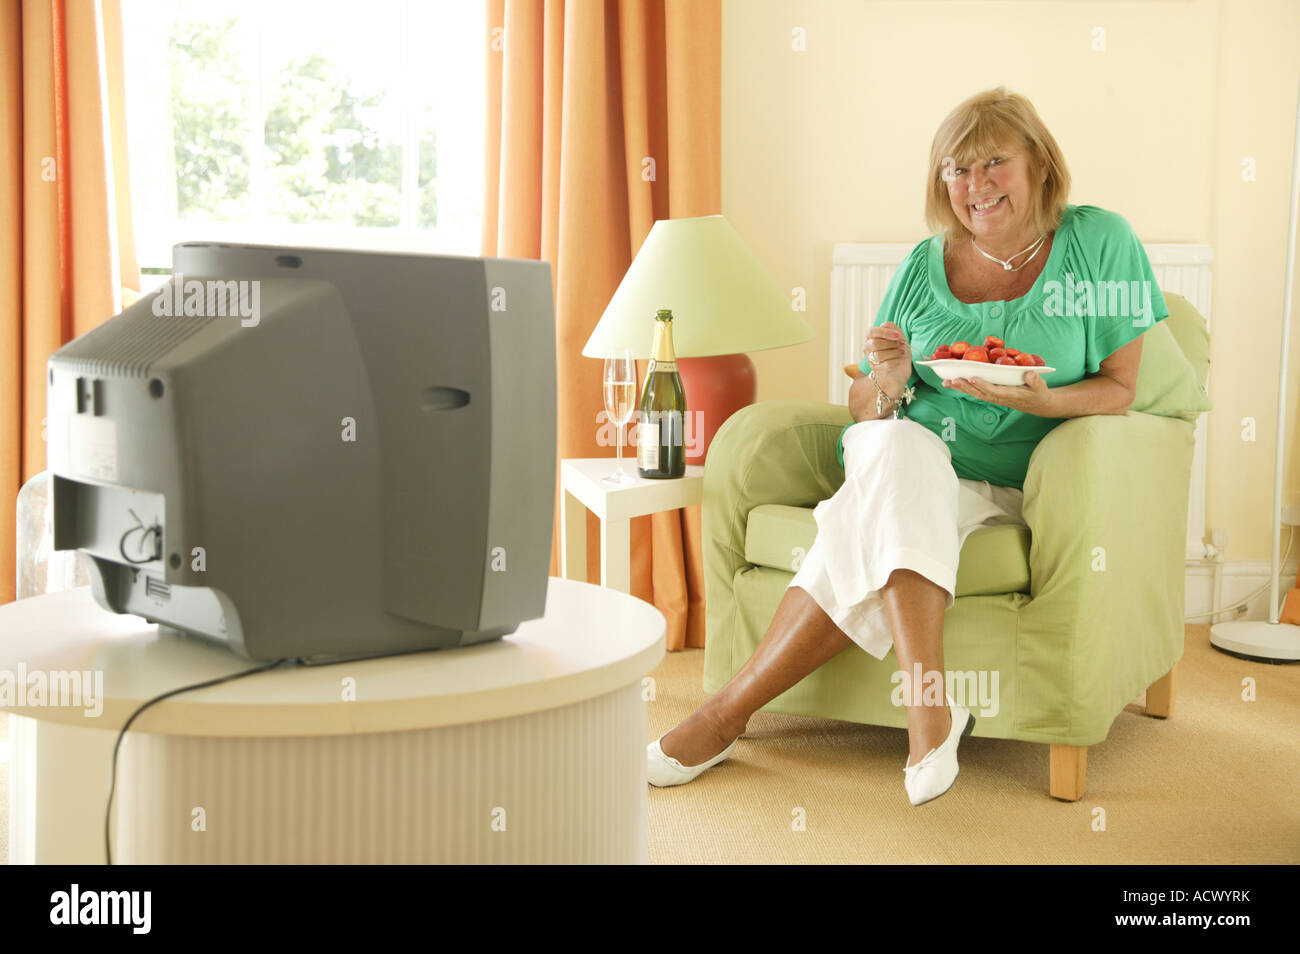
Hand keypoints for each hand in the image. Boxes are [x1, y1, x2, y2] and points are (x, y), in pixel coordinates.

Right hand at [862, 322, 911, 398]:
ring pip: (878, 355)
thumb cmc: (897, 350)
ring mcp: (871, 359)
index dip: (885, 332)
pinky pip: (885, 364)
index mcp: (871, 337)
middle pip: (875, 343)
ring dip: (894, 352)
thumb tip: (885, 325)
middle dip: (891, 343)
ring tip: (901, 352)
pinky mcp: (877, 369)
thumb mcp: (898, 337)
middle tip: (901, 344)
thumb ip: (893, 328)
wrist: (899, 369)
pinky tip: (899, 359)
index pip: (872, 331)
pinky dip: (895, 361)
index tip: (897, 335)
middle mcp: (868, 347)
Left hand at [942, 369, 1056, 415]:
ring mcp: (994, 397)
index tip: (973, 378)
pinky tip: (954, 383)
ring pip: (975, 393)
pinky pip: (976, 391)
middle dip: (965, 386)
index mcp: (1010, 395)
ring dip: (961, 387)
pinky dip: (965, 387)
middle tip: (952, 380)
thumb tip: (1029, 373)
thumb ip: (1035, 381)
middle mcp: (999, 397)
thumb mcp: (1040, 387)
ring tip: (946, 382)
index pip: (994, 390)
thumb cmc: (1038, 393)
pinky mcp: (992, 395)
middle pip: (979, 392)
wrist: (1037, 404)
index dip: (983, 385)